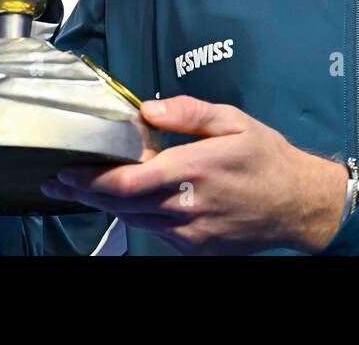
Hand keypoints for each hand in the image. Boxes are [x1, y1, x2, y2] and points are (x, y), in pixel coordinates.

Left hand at [40, 96, 349, 254]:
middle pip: (121, 205)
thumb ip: (190, 112)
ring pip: (133, 221)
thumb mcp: (235, 121)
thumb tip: (149, 110)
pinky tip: (128, 202)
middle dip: (86, 192)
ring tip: (84, 189)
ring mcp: (191, 233)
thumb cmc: (268, 159)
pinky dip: (136, 216)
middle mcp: (189, 206)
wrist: (298, 205)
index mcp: (197, 168)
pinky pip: (155, 232)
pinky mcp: (194, 248)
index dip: (91, 180)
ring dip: (106, 205)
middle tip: (60, 179)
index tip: (67, 169)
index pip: (129, 182)